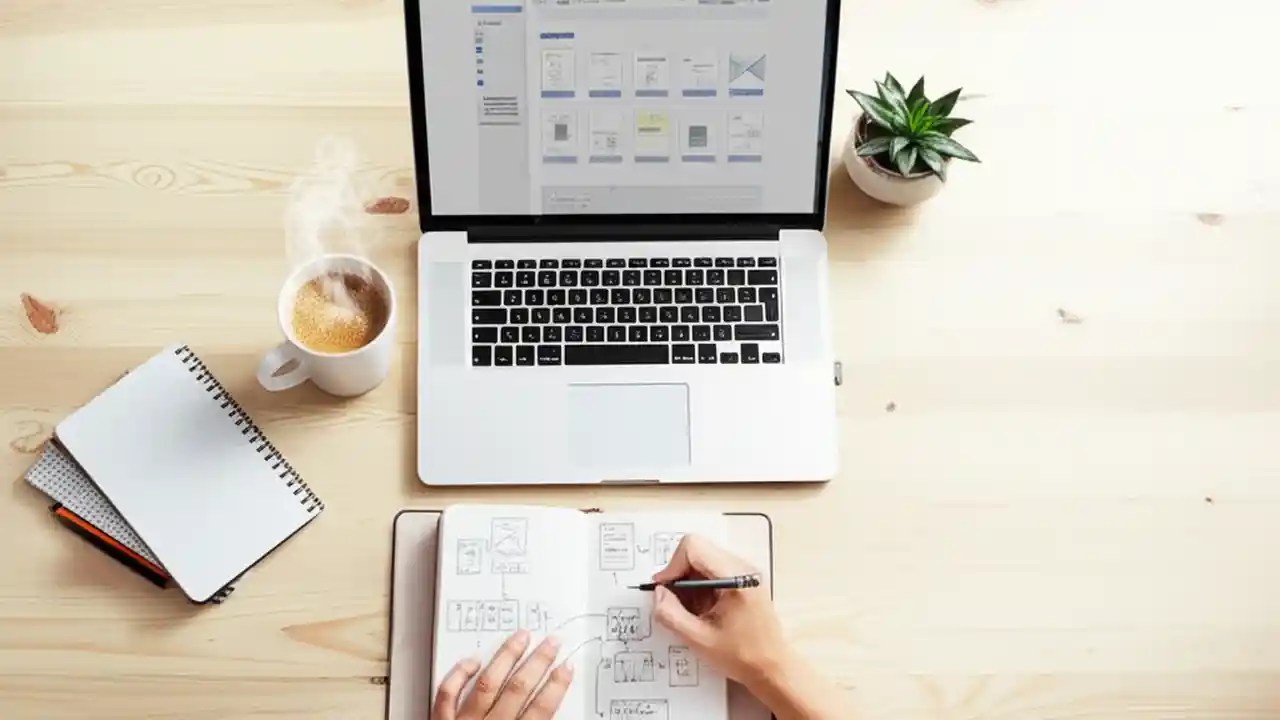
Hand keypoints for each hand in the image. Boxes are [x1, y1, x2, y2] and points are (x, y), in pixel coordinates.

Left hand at [434, 630, 573, 719]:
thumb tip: (552, 712)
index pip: (541, 710)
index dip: (556, 686)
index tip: (567, 667)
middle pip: (518, 689)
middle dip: (538, 662)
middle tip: (552, 641)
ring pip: (487, 684)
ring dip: (506, 658)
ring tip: (521, 637)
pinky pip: (447, 694)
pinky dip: (458, 675)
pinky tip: (471, 660)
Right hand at [650, 535, 789, 685]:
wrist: (773, 668)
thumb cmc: (742, 656)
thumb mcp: (699, 640)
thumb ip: (671, 614)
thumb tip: (658, 592)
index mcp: (736, 578)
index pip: (694, 548)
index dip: (672, 566)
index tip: (664, 590)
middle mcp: (744, 568)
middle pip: (698, 550)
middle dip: (679, 573)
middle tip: (673, 601)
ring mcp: (746, 572)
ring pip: (704, 558)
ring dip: (689, 580)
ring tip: (691, 609)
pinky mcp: (744, 579)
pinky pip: (713, 569)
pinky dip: (700, 585)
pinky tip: (702, 609)